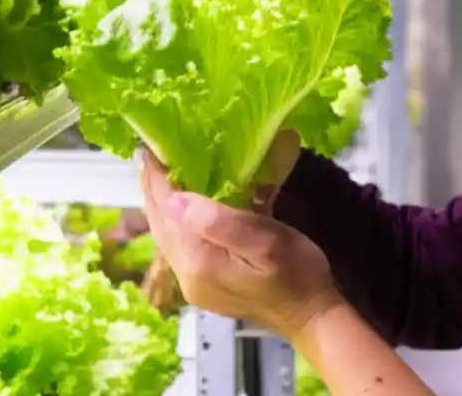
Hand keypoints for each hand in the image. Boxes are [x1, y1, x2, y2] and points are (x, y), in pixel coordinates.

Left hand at [138, 144, 341, 342]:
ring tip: (161, 172)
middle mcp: (186, 273)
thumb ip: (220, 221)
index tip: (149, 144)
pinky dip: (176, 220)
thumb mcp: (267, 241)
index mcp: (198, 260)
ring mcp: (193, 282)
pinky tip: (183, 206)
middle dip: (154, 186)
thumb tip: (174, 198)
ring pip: (166, 234)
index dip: (157, 176)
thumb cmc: (297, 274)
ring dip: (162, 203)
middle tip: (151, 152)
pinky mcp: (204, 284)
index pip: (166, 209)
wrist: (312, 318)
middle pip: (159, 223)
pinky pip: (179, 245)